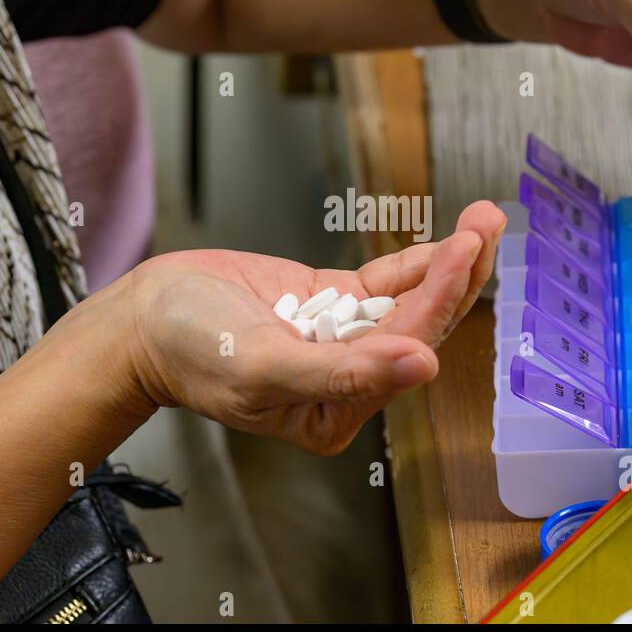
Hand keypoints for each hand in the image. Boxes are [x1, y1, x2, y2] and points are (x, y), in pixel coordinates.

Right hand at [119, 201, 505, 453]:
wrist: (142, 320)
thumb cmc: (187, 352)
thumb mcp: (262, 365)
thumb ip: (342, 373)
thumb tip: (420, 368)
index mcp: (335, 412)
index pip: (402, 352)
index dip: (437, 300)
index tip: (464, 251)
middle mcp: (348, 380)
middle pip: (419, 324)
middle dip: (459, 275)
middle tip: (489, 223)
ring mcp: (342, 337)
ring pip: (410, 299)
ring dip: (448, 262)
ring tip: (485, 219)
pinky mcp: (331, 303)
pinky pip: (385, 282)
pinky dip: (416, 260)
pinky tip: (449, 239)